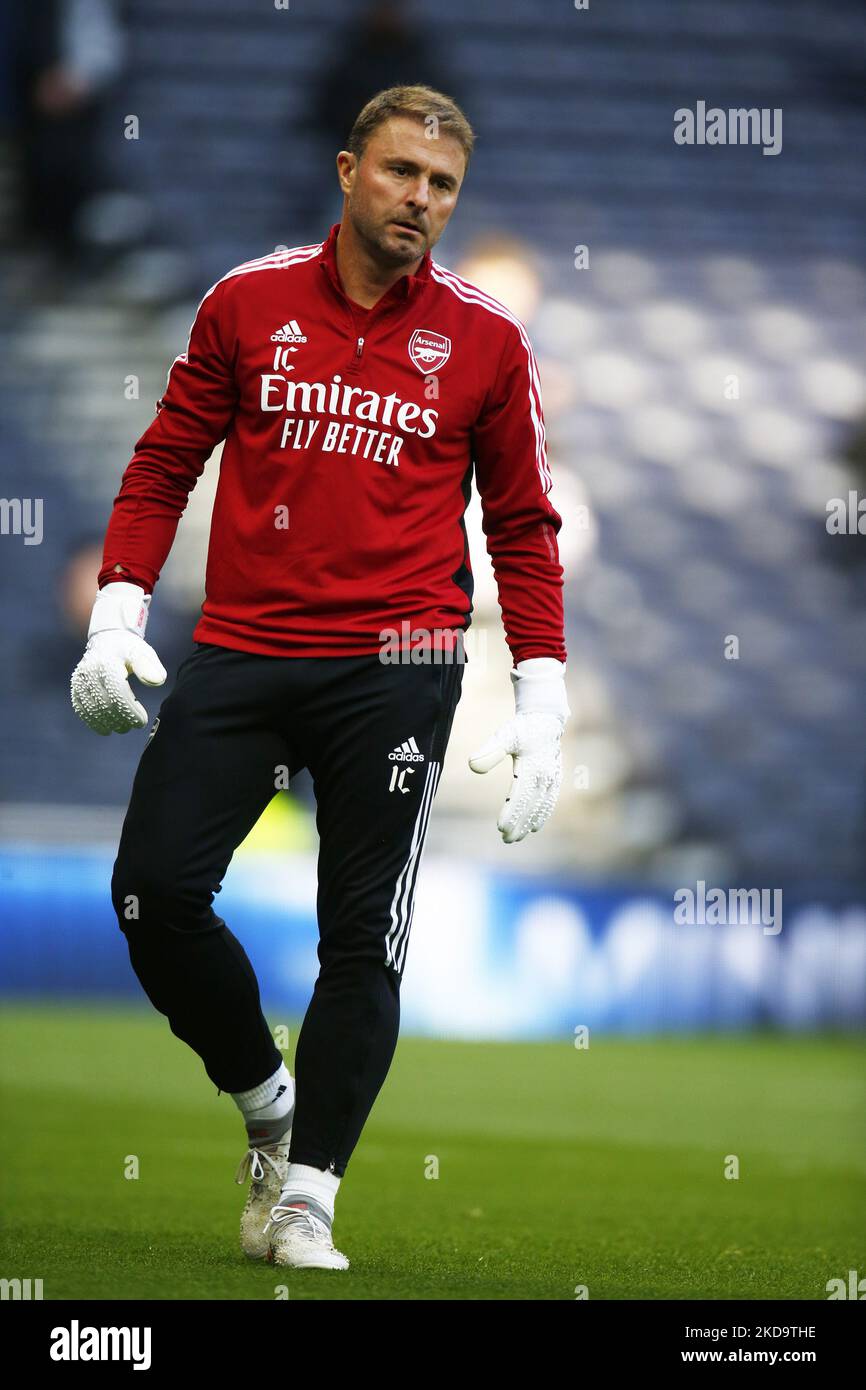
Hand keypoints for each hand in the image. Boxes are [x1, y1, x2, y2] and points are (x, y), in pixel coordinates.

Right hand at [71, 583, 166, 735]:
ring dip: (107, 722)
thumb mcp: (143, 653)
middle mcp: (91, 670)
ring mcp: (81, 678)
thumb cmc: (130, 649)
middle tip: (133, 726)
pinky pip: (81, 707)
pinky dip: (92, 721)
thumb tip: (156, 682)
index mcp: (108, 663)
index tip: (141, 721)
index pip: (119, 693)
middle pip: (105, 703)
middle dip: (120, 719)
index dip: (130, 711)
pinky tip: (105, 728)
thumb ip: (150, 667)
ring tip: (122, 727)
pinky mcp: (76, 685)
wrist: (108, 640)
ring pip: (92, 708)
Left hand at [468, 658, 568, 842]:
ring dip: (529, 823)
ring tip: (517, 837)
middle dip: (519, 824)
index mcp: (533, 767)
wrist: (545, 719)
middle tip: (506, 839)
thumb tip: (472, 766)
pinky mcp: (555, 779)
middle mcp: (545, 776)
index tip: (500, 827)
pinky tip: (534, 826)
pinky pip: (549, 801)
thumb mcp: (504, 735)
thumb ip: (489, 751)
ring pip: (540, 806)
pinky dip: (542, 814)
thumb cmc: (522, 728)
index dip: (511, 813)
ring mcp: (552, 778)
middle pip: (530, 806)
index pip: (520, 796)